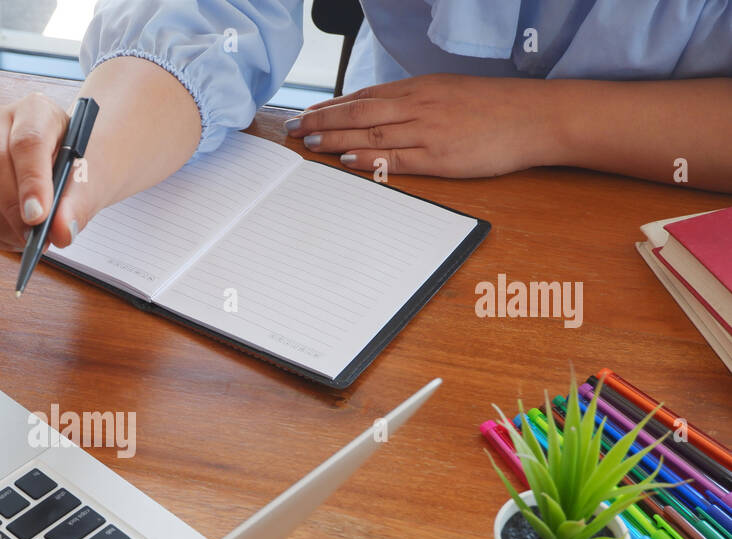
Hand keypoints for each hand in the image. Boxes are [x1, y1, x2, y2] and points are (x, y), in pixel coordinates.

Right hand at [0, 92, 106, 251]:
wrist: (69, 164)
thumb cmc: (80, 166)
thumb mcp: (92, 179)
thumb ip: (80, 203)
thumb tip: (61, 232)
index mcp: (35, 110)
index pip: (27, 142)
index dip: (31, 182)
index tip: (39, 218)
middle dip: (11, 208)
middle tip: (32, 239)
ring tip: (26, 242)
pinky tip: (11, 240)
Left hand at [286, 74, 554, 177]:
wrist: (536, 117)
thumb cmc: (495, 108)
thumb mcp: (449, 93)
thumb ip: (415, 102)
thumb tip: (382, 112)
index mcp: (421, 89)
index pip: (365, 97)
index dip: (332, 106)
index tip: (306, 112)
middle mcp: (419, 106)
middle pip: (359, 113)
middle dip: (322, 120)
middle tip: (292, 126)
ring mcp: (428, 132)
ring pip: (371, 134)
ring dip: (336, 139)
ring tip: (308, 142)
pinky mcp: (440, 158)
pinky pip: (396, 158)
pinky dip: (368, 159)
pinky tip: (346, 160)